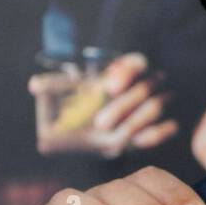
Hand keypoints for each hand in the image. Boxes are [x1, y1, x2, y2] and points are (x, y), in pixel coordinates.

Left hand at [31, 51, 178, 157]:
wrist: (84, 137)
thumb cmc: (74, 112)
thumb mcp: (61, 98)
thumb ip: (52, 88)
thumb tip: (36, 85)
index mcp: (124, 71)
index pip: (137, 62)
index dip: (127, 71)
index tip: (108, 87)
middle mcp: (145, 85)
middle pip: (147, 86)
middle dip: (123, 106)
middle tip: (99, 124)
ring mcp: (156, 106)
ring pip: (157, 106)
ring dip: (134, 122)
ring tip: (113, 137)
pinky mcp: (160, 128)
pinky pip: (169, 128)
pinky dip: (156, 134)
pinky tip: (136, 141)